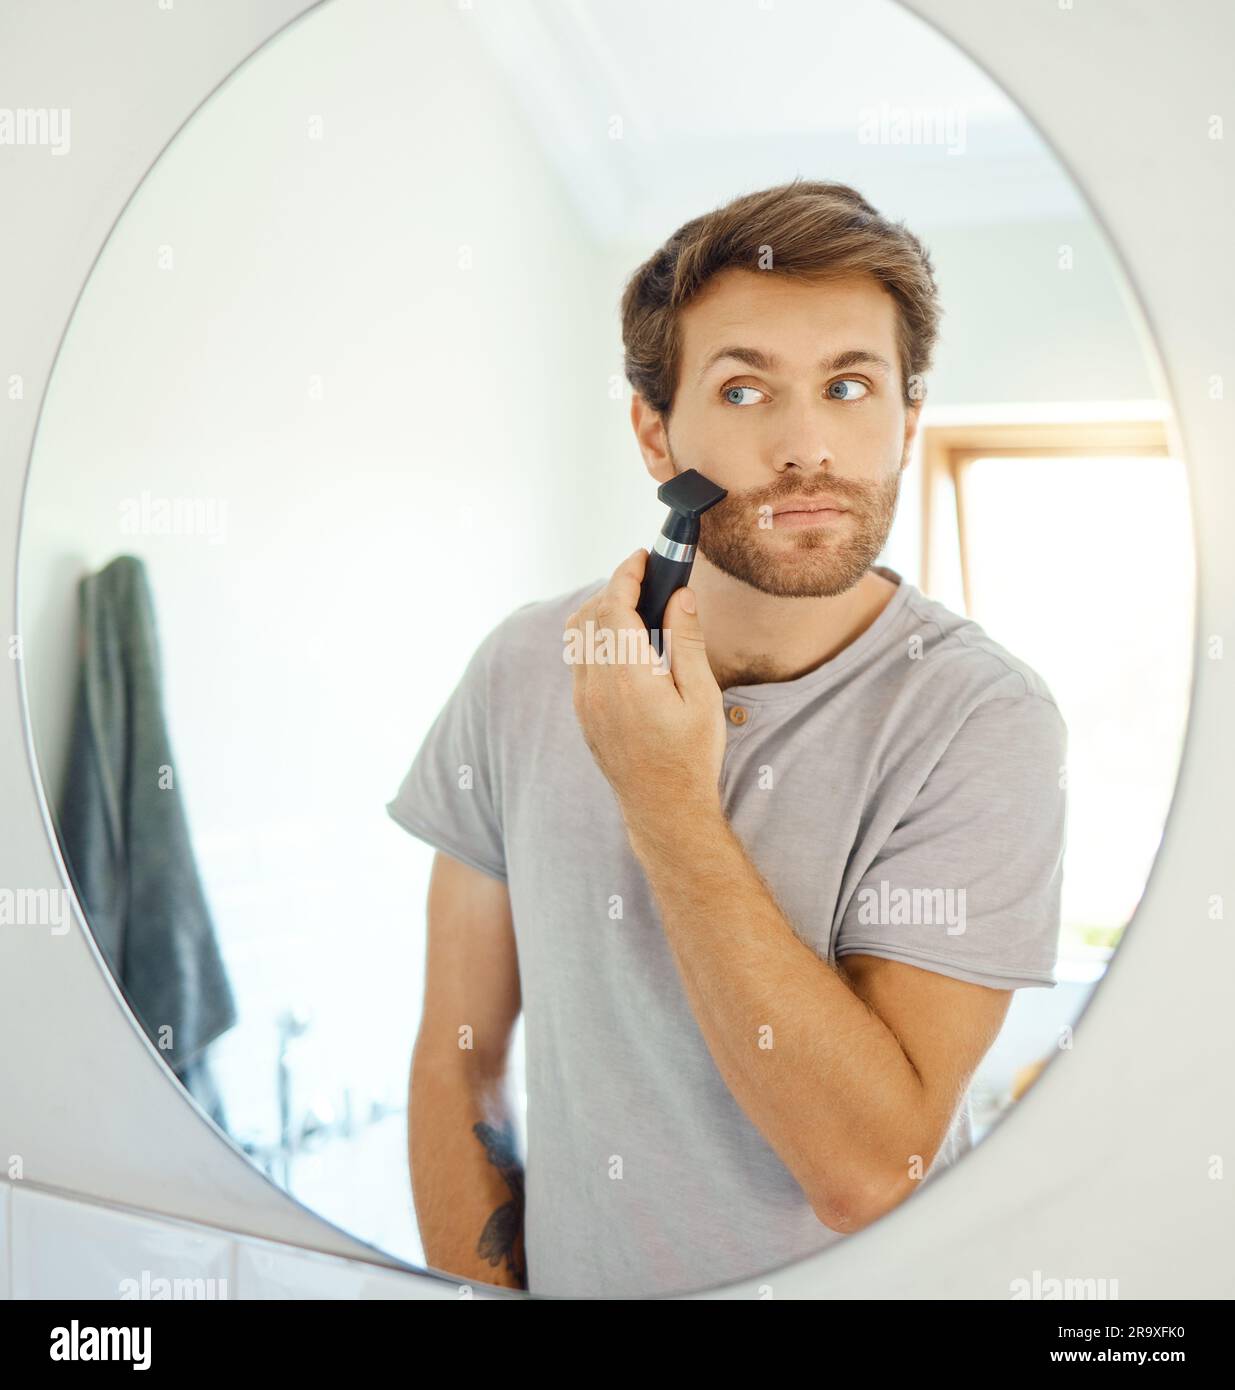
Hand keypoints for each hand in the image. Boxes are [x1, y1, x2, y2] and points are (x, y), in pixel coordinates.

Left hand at [565, 549, 725, 834]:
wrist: (663, 809)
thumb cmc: (691, 756)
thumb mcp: (701, 696)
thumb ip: (687, 641)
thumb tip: (679, 596)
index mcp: (628, 676)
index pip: (614, 605)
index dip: (627, 573)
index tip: (644, 556)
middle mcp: (597, 685)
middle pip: (591, 613)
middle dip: (616, 587)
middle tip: (649, 577)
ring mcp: (584, 699)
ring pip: (578, 635)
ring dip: (600, 610)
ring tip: (636, 605)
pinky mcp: (583, 711)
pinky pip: (579, 659)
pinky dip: (595, 636)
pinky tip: (625, 641)